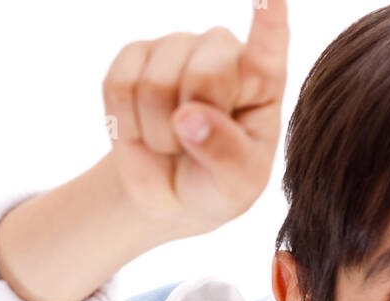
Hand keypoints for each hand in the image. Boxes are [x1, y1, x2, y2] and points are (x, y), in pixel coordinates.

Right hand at [102, 1, 288, 236]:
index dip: (268, 17)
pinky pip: (120, 89)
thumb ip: (225, 154)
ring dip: (159, 135)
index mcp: (263, 79)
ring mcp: (177, 46)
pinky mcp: (134, 54)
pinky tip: (144, 131)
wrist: (171, 194)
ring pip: (155, 86)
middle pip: (204, 78)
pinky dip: (128, 126)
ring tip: (172, 143)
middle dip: (193, 128)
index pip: (269, 42)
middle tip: (195, 148)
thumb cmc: (218, 184)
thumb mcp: (237, 184)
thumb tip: (189, 118)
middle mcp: (223, 50)